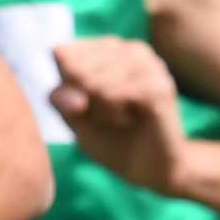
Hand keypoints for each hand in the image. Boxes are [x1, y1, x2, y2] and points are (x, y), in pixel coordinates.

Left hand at [51, 37, 191, 193]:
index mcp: (109, 50)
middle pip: (77, 68)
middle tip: (106, 117)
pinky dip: (114, 113)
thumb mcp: (77, 122)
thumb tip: (59, 89)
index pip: (64, 53)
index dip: (65, 87)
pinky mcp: (160, 86)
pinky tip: (127, 121)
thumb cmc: (114, 142)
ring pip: (96, 81)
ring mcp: (150, 64)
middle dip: (83, 100)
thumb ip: (63, 101)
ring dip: (99, 110)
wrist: (154, 171)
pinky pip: (118, 94)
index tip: (84, 106)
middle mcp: (131, 49)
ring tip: (118, 119)